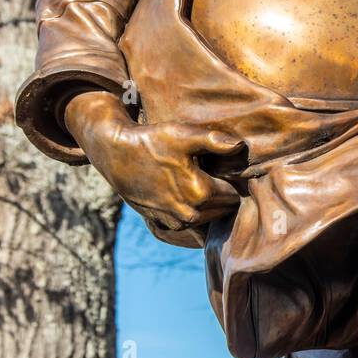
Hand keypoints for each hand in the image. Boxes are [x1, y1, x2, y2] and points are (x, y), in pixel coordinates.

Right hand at [64, 90, 242, 231]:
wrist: (117, 154)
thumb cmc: (152, 141)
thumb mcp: (184, 134)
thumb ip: (215, 140)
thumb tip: (241, 146)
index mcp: (200, 193)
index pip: (235, 194)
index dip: (233, 180)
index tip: (227, 168)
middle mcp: (190, 213)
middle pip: (224, 208)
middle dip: (223, 193)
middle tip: (215, 173)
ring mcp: (176, 221)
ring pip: (209, 216)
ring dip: (209, 203)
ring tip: (200, 181)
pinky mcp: (164, 223)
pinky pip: (191, 222)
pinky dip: (193, 210)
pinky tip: (185, 192)